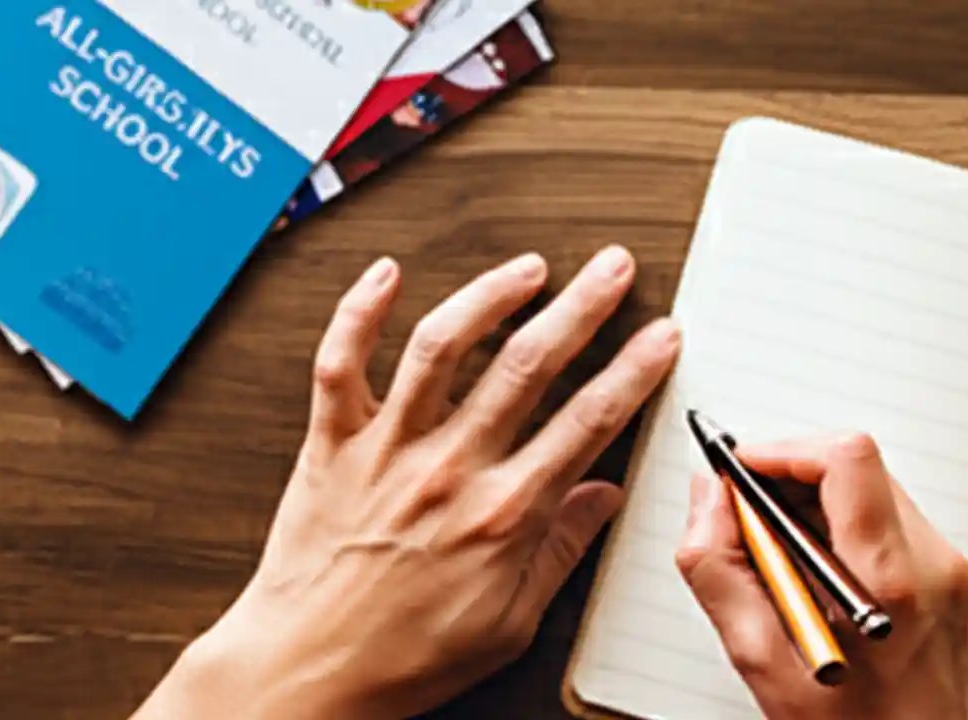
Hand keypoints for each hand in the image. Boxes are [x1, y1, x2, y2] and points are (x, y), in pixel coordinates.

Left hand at [134, 247, 679, 718]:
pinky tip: (386, 274)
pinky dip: (360, 312)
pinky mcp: (332, 444)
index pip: (588, 420)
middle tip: (611, 269)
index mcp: (503, 513)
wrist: (309, 671)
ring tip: (528, 268)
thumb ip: (561, 551)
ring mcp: (387, 448)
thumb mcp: (509, 622)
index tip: (658, 338)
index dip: (633, 370)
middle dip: (582, 307)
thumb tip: (603, 497)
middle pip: (528, 364)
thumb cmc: (404, 659)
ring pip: (443, 345)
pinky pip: (341, 363)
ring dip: (491, 295)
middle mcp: (449, 467)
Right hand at [675, 434, 967, 719]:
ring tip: (774, 559)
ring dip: (807, 505)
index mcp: (889, 580)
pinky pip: (881, 520)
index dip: (780, 452)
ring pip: (866, 489)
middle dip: (786, 478)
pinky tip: (807, 576)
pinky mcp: (945, 578)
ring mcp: (946, 570)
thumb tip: (706, 500)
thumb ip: (720, 569)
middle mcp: (931, 564)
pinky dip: (832, 529)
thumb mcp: (762, 661)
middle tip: (742, 517)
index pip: (845, 461)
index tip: (738, 469)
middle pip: (854, 467)